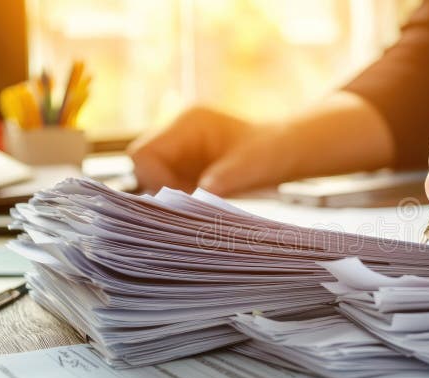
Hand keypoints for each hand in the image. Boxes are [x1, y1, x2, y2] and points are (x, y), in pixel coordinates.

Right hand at [128, 107, 285, 194]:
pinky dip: (179, 200)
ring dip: (171, 197)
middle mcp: (177, 133)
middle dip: (161, 190)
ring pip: (153, 179)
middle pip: (143, 166)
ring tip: (200, 202)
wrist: (285, 153)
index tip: (183, 198)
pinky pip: (167, 186)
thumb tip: (204, 192)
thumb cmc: (271, 154)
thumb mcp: (253, 167)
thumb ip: (226, 178)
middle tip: (191, 203)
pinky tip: (202, 203)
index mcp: (188, 123)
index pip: (144, 153)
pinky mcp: (185, 166)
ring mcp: (179, 149)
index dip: (155, 179)